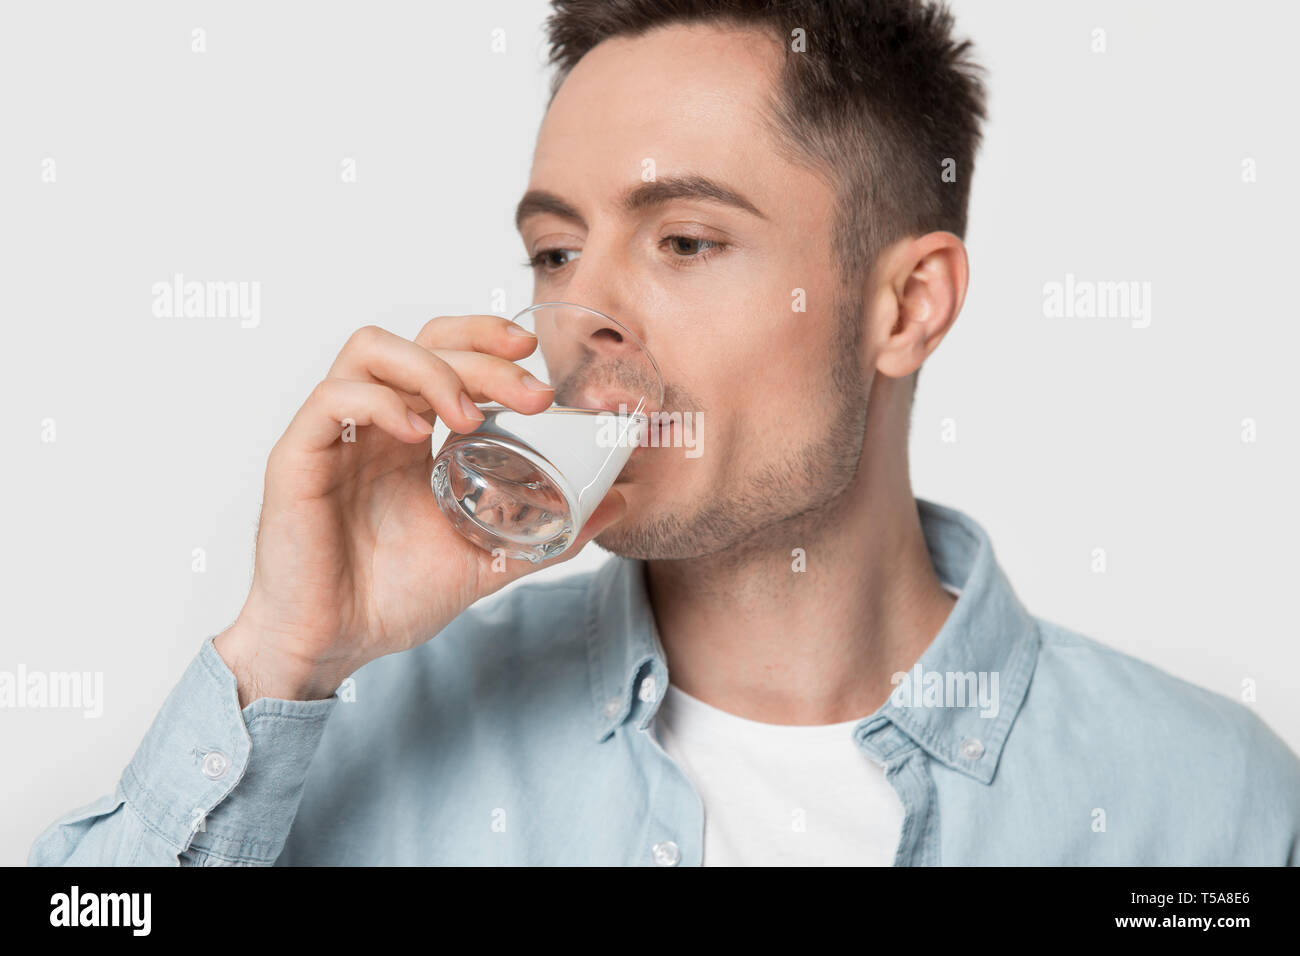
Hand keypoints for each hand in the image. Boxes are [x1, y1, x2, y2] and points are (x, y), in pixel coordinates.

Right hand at [213, 317, 627, 705]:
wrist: (331, 647)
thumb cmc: (393, 600)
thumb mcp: (487, 560)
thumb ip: (547, 534)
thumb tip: (617, 505)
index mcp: (412, 437)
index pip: (444, 352)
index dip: (486, 338)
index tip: (533, 355)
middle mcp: (374, 423)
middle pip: (421, 341)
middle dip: (483, 354)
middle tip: (532, 395)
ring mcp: (334, 434)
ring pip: (372, 350)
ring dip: (434, 369)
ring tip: (471, 418)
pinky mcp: (298, 456)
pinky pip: (333, 398)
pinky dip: (381, 402)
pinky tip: (417, 436)